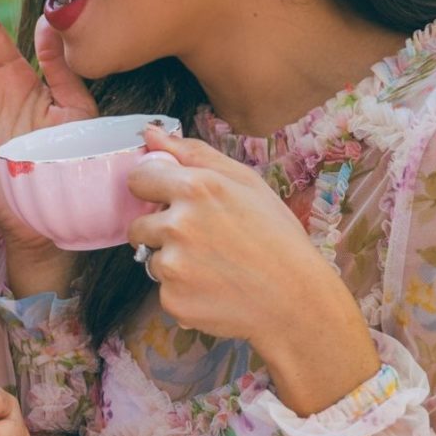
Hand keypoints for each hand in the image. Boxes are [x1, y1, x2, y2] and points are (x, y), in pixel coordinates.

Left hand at [126, 129, 380, 414]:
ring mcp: (172, 266)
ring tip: (215, 268)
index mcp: (195, 188)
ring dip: (174, 264)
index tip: (170, 202)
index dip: (154, 191)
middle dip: (162, 233)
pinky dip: (183, 292)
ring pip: (152, 260)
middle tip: (204, 242)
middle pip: (139, 226)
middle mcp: (177, 225)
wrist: (296, 300)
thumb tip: (150, 134)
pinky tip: (215, 290)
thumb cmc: (277, 237)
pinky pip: (164, 291)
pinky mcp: (172, 299)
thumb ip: (195, 155)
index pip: (139, 179)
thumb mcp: (246, 183)